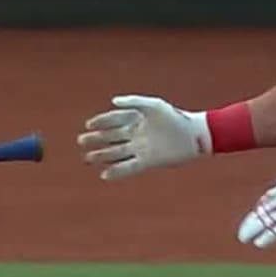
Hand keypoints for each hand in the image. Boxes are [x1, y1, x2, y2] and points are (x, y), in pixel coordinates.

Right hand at [77, 95, 211, 180]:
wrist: (195, 135)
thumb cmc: (175, 117)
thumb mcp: (154, 105)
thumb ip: (134, 101)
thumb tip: (113, 101)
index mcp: (137, 119)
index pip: (113, 120)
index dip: (100, 122)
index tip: (89, 124)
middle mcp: (136, 134)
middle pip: (111, 137)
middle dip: (96, 139)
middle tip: (81, 141)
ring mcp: (141, 149)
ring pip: (117, 153)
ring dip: (102, 156)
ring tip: (88, 158)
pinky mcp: (148, 162)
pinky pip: (129, 168)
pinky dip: (117, 172)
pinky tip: (105, 175)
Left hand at [237, 171, 275, 248]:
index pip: (269, 197)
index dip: (261, 206)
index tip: (257, 213)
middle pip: (263, 209)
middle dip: (252, 221)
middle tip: (243, 231)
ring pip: (264, 221)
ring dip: (253, 231)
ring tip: (244, 239)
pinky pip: (274, 232)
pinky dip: (266, 238)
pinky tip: (258, 244)